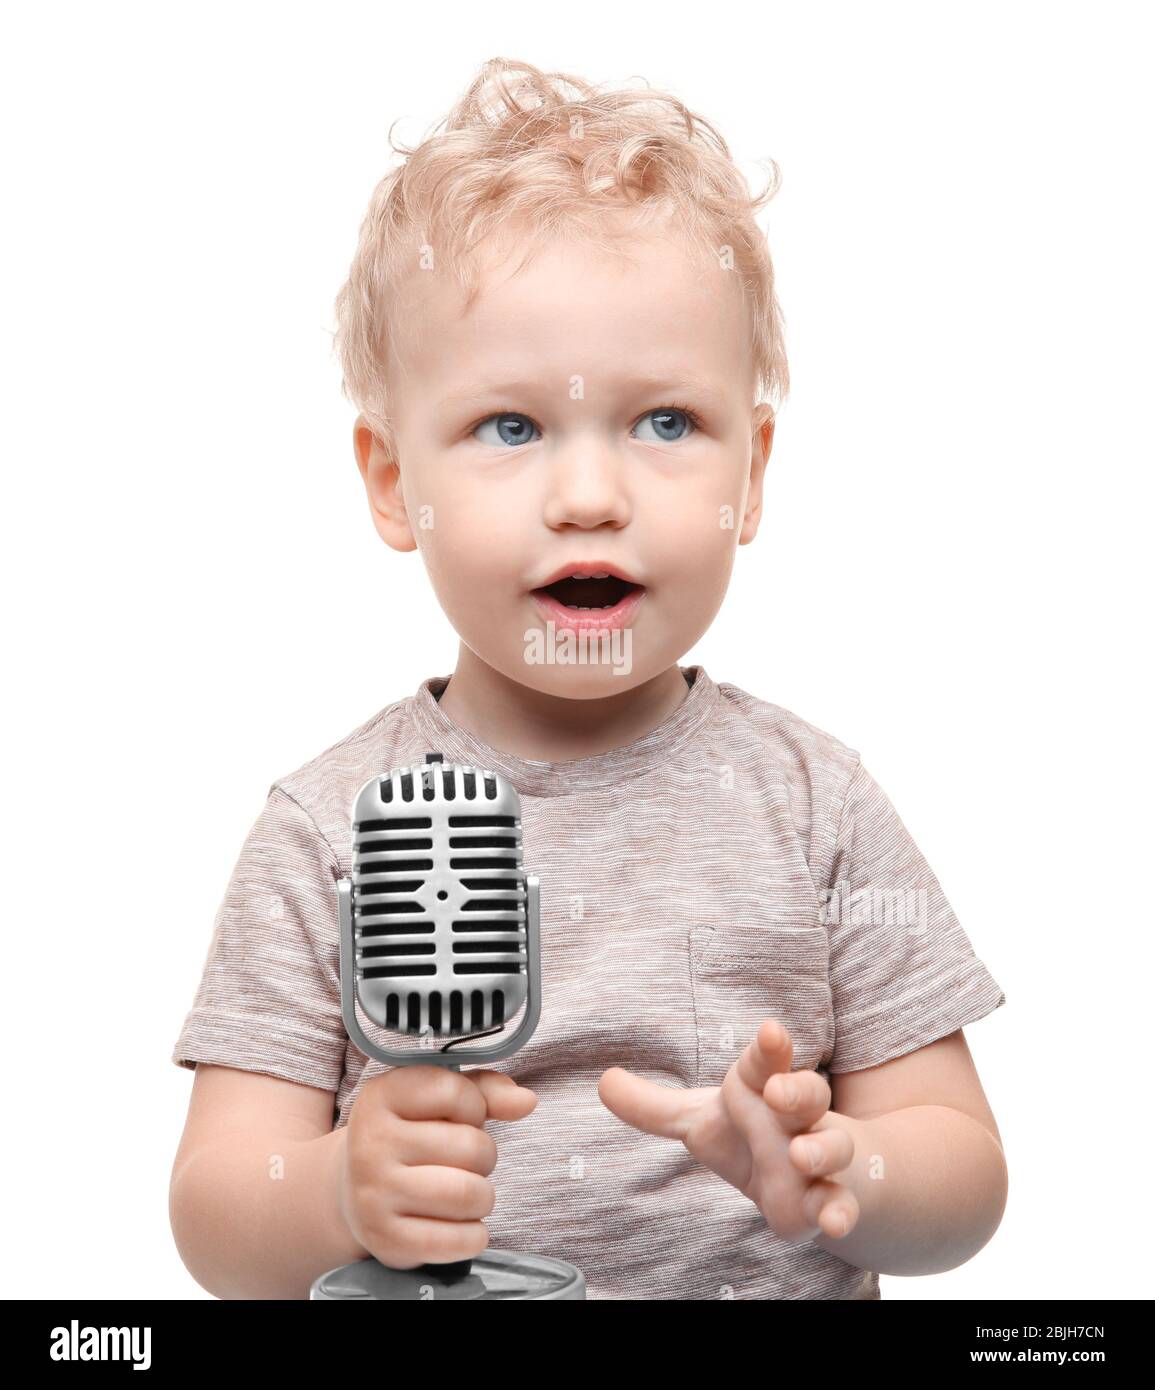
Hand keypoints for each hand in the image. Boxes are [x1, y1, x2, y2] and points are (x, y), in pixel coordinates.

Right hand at [338, 1065, 537, 1268]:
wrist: (353, 1189)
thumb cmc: (410, 1134)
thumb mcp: (438, 1099)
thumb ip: (486, 1091)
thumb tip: (527, 1101)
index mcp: (381, 1096)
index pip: (454, 1091)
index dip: (474, 1106)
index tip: (460, 1118)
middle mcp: (370, 1144)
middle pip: (471, 1147)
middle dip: (484, 1155)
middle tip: (465, 1162)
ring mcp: (375, 1195)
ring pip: (468, 1194)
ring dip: (483, 1196)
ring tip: (466, 1191)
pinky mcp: (387, 1240)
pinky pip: (458, 1240)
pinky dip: (474, 1235)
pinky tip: (460, 1223)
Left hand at [598, 1018, 857, 1241]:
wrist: (813, 1172)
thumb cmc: (754, 1133)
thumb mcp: (701, 1120)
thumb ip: (654, 1108)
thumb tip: (602, 1081)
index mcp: (765, 1086)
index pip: (767, 1060)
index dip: (769, 1048)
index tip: (770, 1031)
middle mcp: (798, 1116)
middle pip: (808, 1093)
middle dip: (797, 1089)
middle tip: (777, 1091)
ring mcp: (818, 1156)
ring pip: (832, 1145)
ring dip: (820, 1149)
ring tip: (801, 1153)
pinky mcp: (826, 1199)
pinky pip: (841, 1202)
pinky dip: (841, 1211)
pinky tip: (835, 1222)